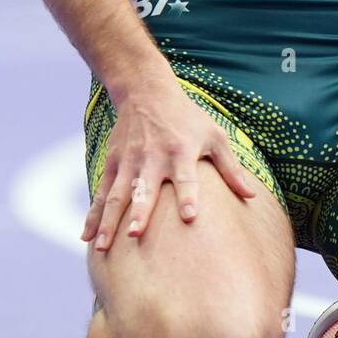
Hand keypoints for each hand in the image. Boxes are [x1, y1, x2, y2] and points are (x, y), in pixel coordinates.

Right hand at [80, 60, 256, 251]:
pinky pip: (101, 192)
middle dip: (140, 212)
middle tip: (136, 236)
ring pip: (117, 194)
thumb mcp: (215, 135)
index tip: (189, 217)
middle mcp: (153, 157)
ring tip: (101, 247)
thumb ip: (231, 168)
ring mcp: (129, 161)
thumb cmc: (187, 118)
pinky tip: (85, 236)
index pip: (186, 177)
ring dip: (109, 220)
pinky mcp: (113, 162)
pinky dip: (93, 214)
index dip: (188, 196)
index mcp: (181, 151)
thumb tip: (252, 195)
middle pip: (145, 188)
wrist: (146, 91)